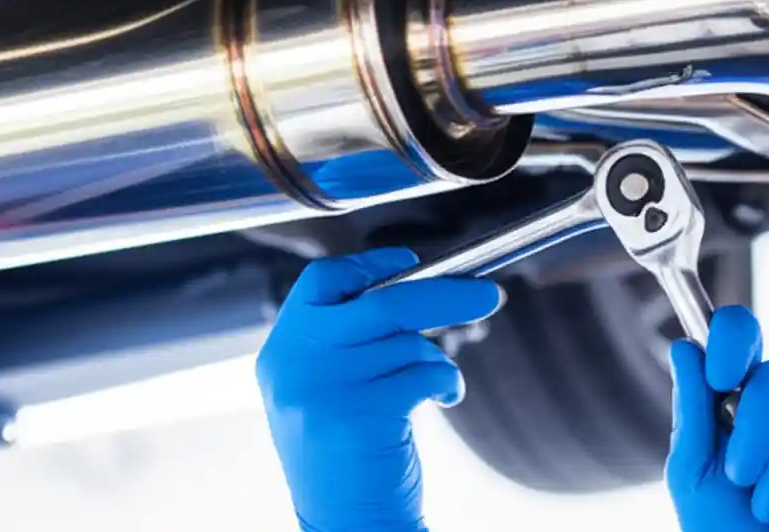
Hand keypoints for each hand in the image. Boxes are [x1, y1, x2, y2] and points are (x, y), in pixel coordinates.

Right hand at [256, 248, 502, 531]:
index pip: (321, 282)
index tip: (410, 264)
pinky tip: (443, 398)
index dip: (370, 266)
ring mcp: (321, 388)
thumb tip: (417, 285)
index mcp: (281, 354)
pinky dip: (446, 381)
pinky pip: (423, 372)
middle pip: (380, 302)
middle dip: (444, 293)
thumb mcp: (327, 391)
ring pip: (407, 340)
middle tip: (487, 294)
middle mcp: (293, 365)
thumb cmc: (347, 460)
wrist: (345, 526)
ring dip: (438, 359)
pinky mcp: (356, 413)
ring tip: (439, 385)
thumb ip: (349, 342)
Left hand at [666, 306, 768, 530]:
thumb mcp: (692, 475)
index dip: (733, 340)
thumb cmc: (722, 530)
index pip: (740, 336)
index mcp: (734, 400)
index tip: (719, 376)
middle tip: (740, 477)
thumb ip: (692, 411)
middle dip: (755, 431)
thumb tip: (684, 347)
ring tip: (768, 510)